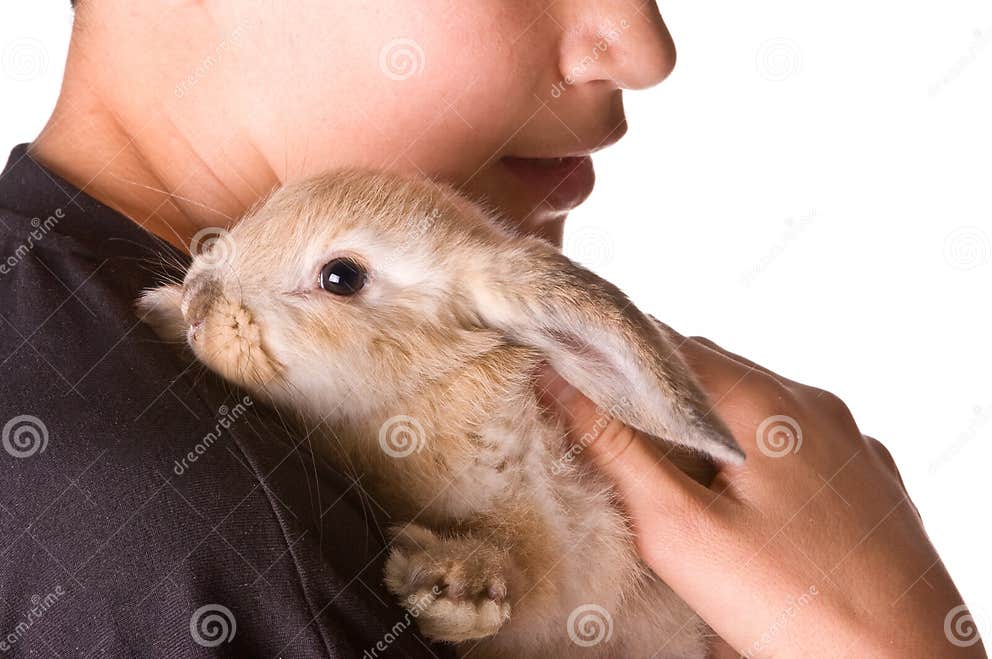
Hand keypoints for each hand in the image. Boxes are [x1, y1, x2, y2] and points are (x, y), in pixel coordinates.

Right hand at [537, 331, 985, 658]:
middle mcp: (815, 406)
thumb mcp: (680, 531)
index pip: (669, 344)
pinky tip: (741, 492)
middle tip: (609, 423)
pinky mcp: (869, 479)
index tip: (569, 367)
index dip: (613, 352)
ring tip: (669, 463)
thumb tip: (555, 380)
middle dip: (655, 388)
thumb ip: (614, 451)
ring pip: (759, 404)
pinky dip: (756, 446)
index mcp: (765, 403)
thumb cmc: (791, 606)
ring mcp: (850, 441)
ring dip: (707, 417)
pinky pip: (799, 440)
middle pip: (714, 370)